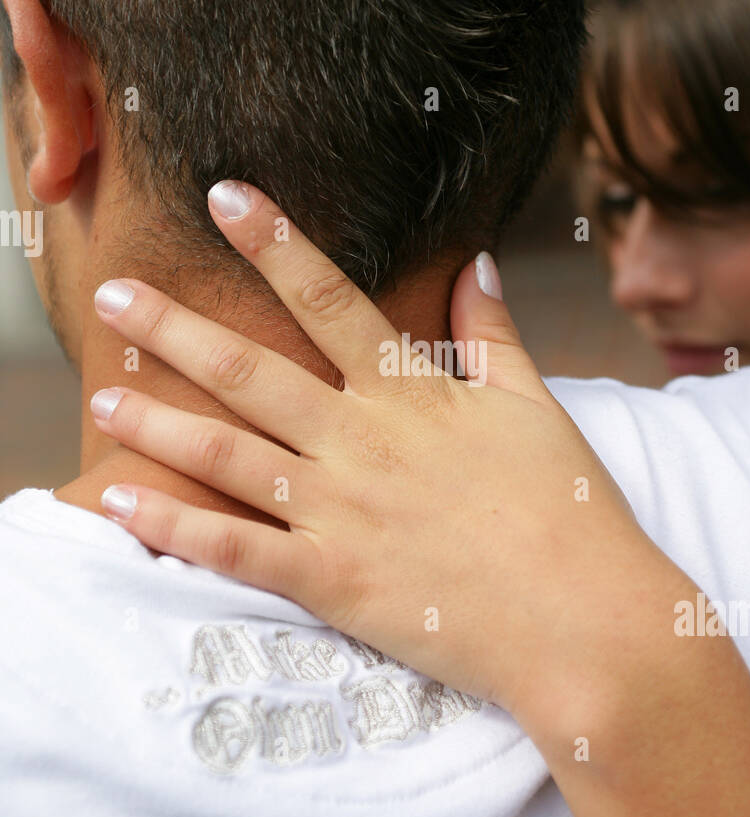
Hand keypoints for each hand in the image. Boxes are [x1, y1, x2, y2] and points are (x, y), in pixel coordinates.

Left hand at [90, 181, 664, 717]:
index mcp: (412, 395)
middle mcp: (364, 442)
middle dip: (176, 328)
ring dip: (158, 423)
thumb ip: (493, 334)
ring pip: (230, 455)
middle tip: (113, 294)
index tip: (226, 196)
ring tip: (98, 396)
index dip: (275, 243)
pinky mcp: (333, 581)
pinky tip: (120, 503)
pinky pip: (237, 551)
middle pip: (252, 371)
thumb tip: (478, 262)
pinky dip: (174, 528)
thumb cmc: (569, 513)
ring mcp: (343, 511)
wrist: (585, 619)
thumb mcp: (535, 406)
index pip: (331, 299)